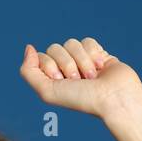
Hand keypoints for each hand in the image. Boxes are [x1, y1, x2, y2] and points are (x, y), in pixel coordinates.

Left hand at [18, 37, 141, 119]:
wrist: (113, 97)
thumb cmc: (80, 99)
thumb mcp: (46, 91)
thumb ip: (29, 71)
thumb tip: (29, 47)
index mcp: (51, 78)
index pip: (42, 57)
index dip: (51, 66)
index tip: (61, 80)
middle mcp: (64, 69)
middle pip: (55, 47)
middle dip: (67, 63)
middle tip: (77, 80)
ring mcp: (81, 60)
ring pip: (72, 43)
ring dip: (81, 60)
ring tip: (91, 77)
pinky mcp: (98, 53)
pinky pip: (88, 41)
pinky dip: (94, 54)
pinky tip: (101, 68)